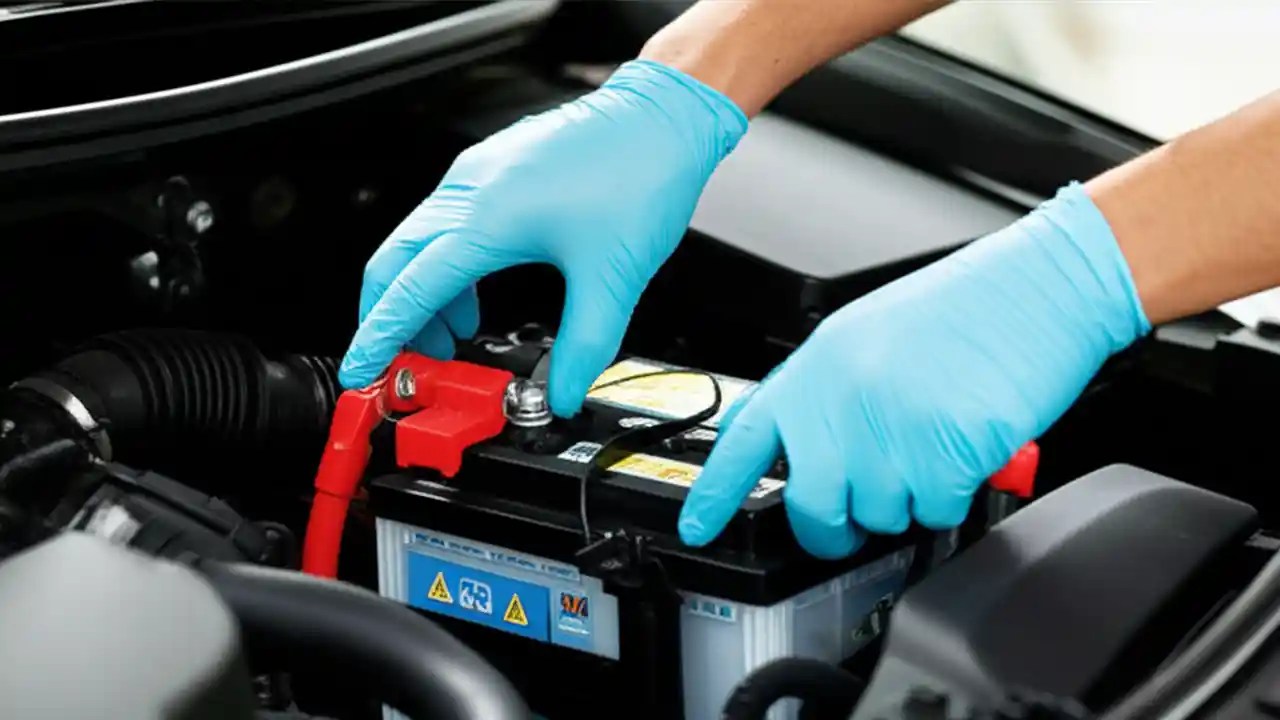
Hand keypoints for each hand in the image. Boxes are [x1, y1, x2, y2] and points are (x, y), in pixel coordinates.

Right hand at [338, 59, 747, 415]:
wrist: (664, 117)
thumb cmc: (641, 173)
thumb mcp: (614, 276)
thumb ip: (585, 346)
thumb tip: (564, 391)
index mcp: (486, 219)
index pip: (409, 289)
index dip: (380, 337)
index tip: (363, 370)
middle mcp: (470, 190)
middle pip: (393, 262)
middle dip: (389, 319)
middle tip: (405, 364)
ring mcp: (477, 173)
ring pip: (417, 241)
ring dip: (420, 295)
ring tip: (448, 339)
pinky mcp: (493, 167)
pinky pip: (443, 222)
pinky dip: (443, 266)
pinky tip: (470, 295)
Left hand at [678, 183, 1150, 558]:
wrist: (1041, 286)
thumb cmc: (967, 309)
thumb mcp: (869, 338)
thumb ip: (829, 396)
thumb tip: (811, 454)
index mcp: (817, 366)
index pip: (746, 439)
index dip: (715, 492)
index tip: (697, 527)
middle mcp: (843, 396)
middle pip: (813, 505)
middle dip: (834, 529)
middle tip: (855, 524)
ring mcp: (891, 423)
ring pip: (881, 514)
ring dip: (908, 500)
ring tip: (933, 447)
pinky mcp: (943, 447)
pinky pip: (935, 509)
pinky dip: (953, 494)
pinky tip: (964, 450)